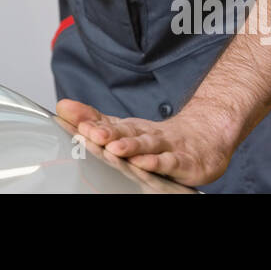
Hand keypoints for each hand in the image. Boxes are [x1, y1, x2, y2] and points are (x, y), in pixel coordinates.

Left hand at [55, 98, 235, 186]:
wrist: (207, 136)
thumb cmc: (160, 138)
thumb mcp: (126, 128)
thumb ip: (95, 119)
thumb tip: (63, 107)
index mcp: (131, 128)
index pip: (107, 122)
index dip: (90, 120)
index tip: (72, 117)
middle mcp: (147, 135)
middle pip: (126, 131)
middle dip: (107, 132)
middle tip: (90, 132)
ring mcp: (167, 147)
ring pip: (147, 145)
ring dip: (131, 145)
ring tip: (115, 147)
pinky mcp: (184, 162)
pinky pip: (170, 162)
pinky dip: (158, 162)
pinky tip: (146, 163)